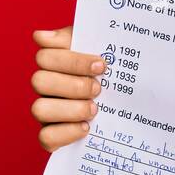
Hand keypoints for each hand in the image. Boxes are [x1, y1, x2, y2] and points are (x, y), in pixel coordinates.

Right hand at [30, 25, 104, 151]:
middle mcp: (47, 87)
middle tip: (98, 89)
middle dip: (73, 85)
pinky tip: (86, 127)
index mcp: (55, 64)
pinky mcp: (53, 136)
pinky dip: (65, 133)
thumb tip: (41, 36)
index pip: (45, 57)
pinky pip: (46, 138)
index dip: (72, 61)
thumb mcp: (102, 49)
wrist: (136, 104)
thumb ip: (77, 38)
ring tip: (95, 109)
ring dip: (69, 109)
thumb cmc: (114, 73)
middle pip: (39, 82)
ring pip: (39, 109)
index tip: (101, 65)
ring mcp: (48, 112)